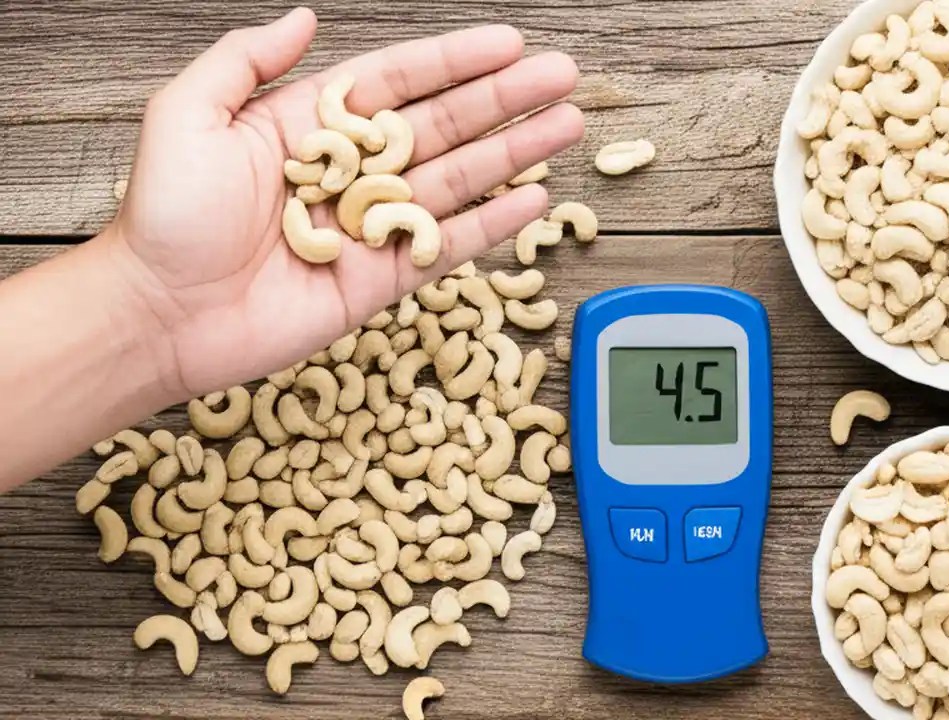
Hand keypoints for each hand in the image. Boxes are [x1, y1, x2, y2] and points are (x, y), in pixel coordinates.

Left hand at [108, 8, 582, 396]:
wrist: (160, 312)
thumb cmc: (165, 215)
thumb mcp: (188, 113)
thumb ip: (245, 59)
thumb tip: (304, 17)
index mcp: (312, 124)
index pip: (399, 80)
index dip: (456, 60)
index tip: (509, 42)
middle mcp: (351, 170)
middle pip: (446, 125)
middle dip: (506, 100)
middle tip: (562, 77)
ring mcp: (371, 225)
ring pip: (459, 180)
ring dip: (515, 154)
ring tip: (565, 128)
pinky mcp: (382, 279)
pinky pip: (448, 247)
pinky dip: (493, 225)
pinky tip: (533, 199)